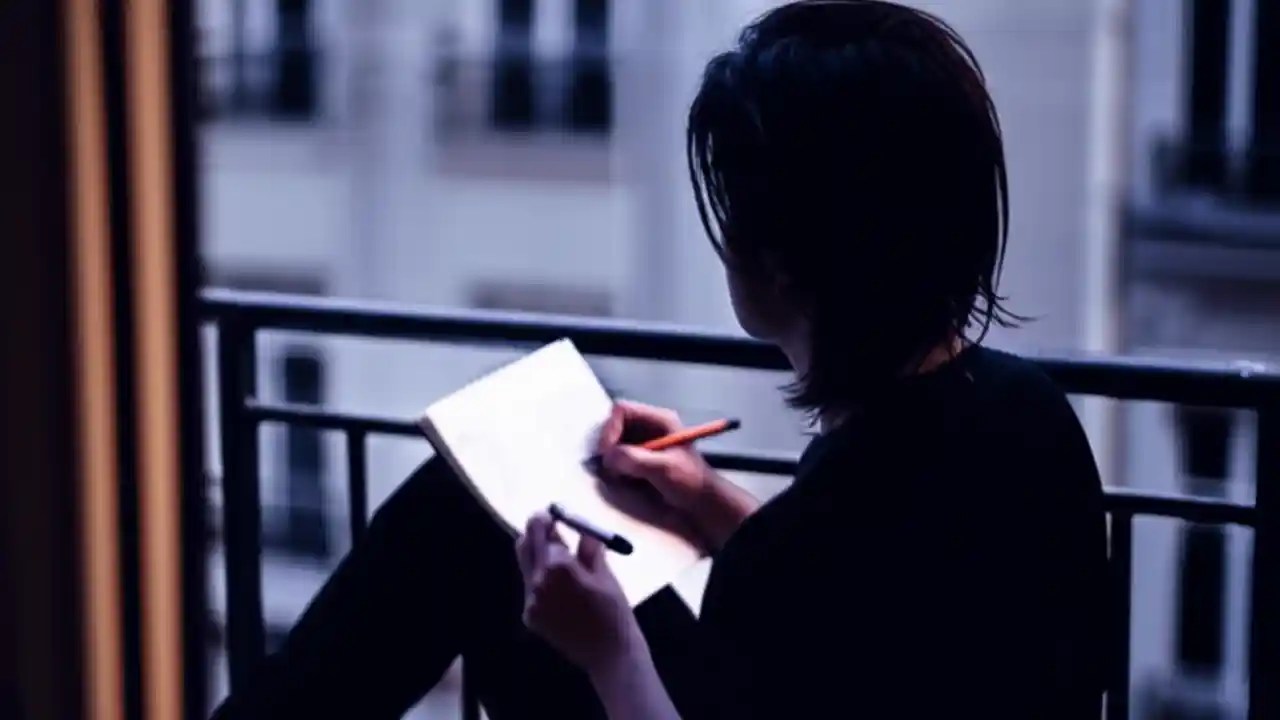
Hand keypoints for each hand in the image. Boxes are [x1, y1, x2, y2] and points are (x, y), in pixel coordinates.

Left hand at [516, 512, 641, 673]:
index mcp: (557, 565)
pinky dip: (542, 582)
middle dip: (537, 534)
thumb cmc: (614, 610)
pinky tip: (562, 591)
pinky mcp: (530, 616)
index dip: (549, 517)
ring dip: (539, 557)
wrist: (609, 655)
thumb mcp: (604, 572)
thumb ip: (587, 547)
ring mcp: (530, 600)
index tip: (556, 513)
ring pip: (526, 566)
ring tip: (561, 562)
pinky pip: (531, 588)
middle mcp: (537, 580)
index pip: (541, 528)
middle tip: (553, 531)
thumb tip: (581, 528)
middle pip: (525, 543)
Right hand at [596, 400, 718, 514]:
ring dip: (610, 458)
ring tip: (619, 476)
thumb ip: (635, 460)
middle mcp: (647, 426)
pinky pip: (617, 456)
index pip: (622, 410)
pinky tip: (624, 480)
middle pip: (614, 425)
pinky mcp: (638, 457)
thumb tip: (607, 457)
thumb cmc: (689, 481)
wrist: (701, 501)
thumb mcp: (664, 468)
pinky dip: (614, 467)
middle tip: (609, 467)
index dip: (610, 428)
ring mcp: (642, 441)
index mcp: (658, 419)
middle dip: (608, 445)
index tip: (608, 453)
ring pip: (613, 442)